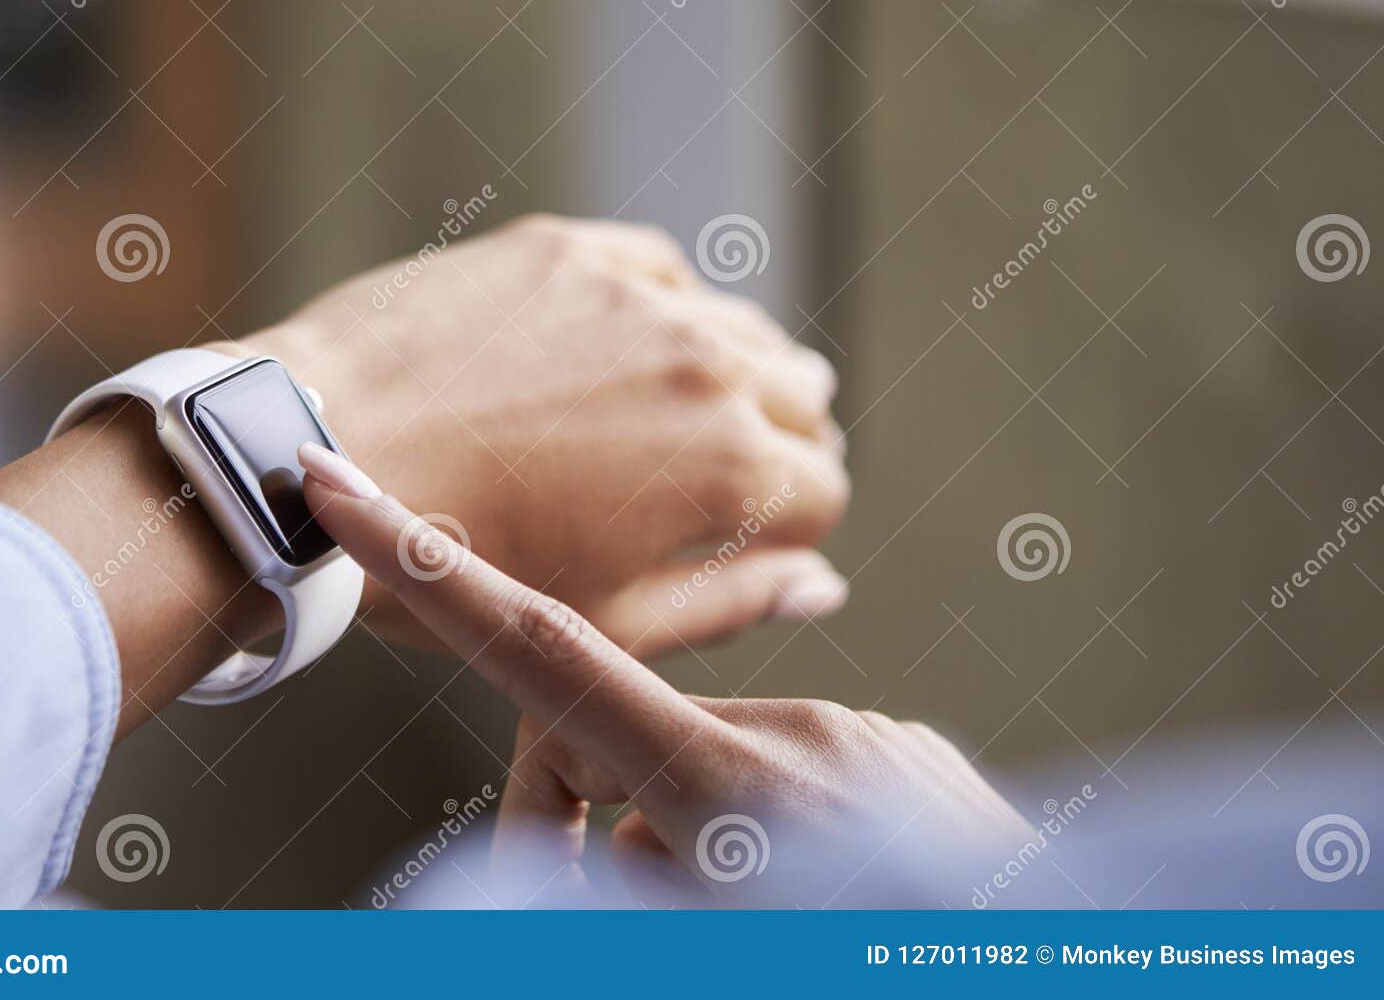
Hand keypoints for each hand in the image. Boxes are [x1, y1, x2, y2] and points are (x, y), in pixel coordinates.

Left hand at [233, 216, 850, 654]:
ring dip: (734, 373)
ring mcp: (641, 298)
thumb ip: (731, 603)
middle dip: (781, 444)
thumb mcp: (604, 620)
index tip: (753, 532)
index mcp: (730, 471)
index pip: (824, 487)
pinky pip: (663, 271)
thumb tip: (822, 586)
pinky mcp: (575, 250)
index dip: (795, 523)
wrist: (325, 448)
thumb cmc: (457, 559)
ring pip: (744, 327)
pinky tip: (626, 346)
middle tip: (717, 476)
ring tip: (677, 412)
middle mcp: (707, 368)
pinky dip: (665, 310)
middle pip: (802, 398)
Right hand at [295, 444, 1028, 905]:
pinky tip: (821, 901)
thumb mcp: (708, 937)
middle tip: (591, 894)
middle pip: (625, 747)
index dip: (432, 570)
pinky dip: (770, 836)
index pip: (549, 654)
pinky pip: (795, 777)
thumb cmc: (874, 961)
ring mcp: (866, 743)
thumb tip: (596, 827)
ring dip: (696, 846)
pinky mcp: (912, 757)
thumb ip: (623, 877)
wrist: (1089, 965)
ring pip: (713, 774)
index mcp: (732, 790)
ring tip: (756, 915)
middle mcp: (799, 742)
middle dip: (589, 821)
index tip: (340, 478)